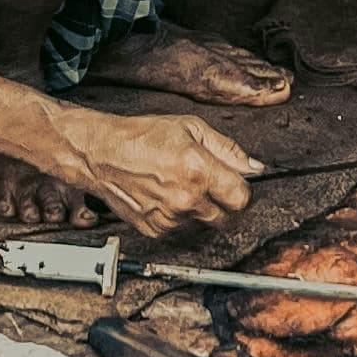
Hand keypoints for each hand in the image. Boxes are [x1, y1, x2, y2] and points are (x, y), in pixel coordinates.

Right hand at [67, 111, 263, 241]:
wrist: (102, 154)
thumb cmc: (143, 136)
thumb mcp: (190, 127)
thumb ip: (227, 149)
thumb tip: (253, 167)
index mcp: (198, 170)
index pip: (242, 198)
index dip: (242, 191)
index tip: (235, 184)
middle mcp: (186, 198)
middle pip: (226, 218)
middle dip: (224, 203)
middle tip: (209, 184)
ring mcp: (170, 218)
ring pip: (202, 222)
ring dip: (198, 207)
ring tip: (178, 183)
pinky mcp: (155, 230)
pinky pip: (180, 227)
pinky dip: (177, 215)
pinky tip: (164, 194)